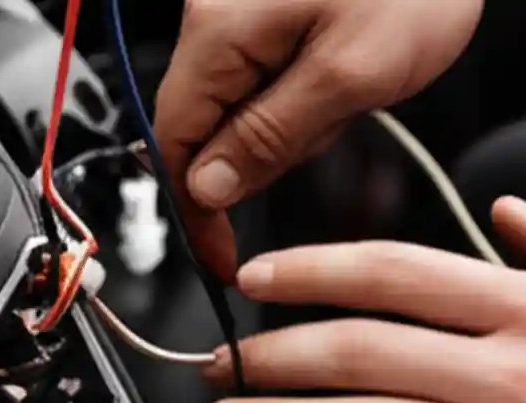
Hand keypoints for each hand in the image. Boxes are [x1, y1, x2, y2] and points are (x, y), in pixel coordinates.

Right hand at [154, 0, 482, 282]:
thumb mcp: (348, 75)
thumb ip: (268, 138)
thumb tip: (206, 189)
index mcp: (219, 32)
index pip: (171, 142)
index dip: (194, 209)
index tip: (222, 256)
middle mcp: (213, 17)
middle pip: (203, 127)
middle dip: (262, 152)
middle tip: (333, 123)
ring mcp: (237, 11)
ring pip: (237, 108)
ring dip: (292, 121)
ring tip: (353, 85)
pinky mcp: (264, 10)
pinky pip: (264, 77)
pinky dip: (303, 93)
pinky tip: (346, 72)